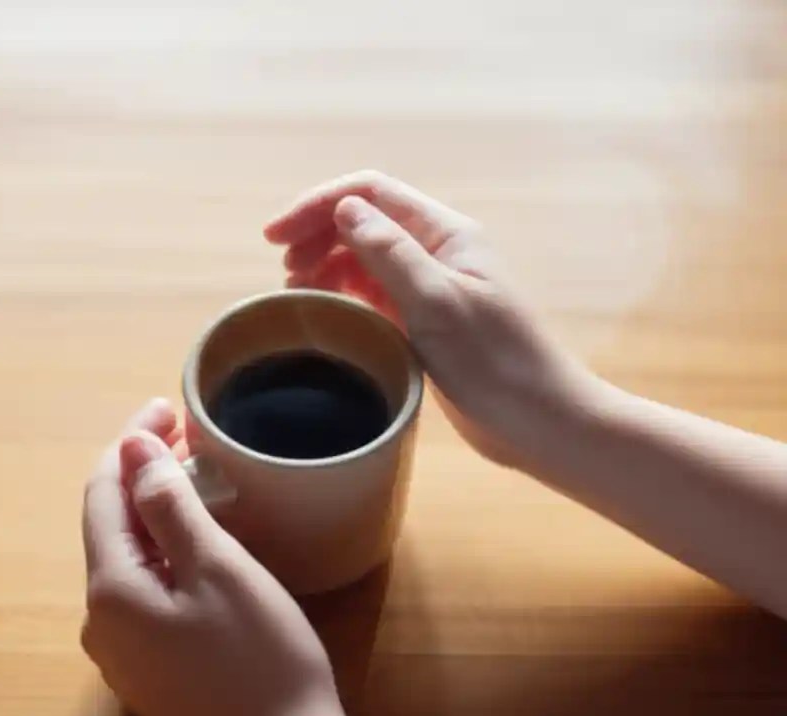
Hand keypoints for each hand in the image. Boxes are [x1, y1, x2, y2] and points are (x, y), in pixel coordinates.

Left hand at [81, 399, 344, 715]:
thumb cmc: (260, 660)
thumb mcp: (217, 570)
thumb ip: (169, 506)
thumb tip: (133, 447)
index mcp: (108, 590)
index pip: (103, 492)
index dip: (132, 442)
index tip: (169, 407)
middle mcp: (100, 621)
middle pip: (109, 524)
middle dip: (143, 472)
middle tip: (189, 433)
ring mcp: (121, 649)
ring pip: (127, 557)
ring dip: (156, 510)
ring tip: (198, 474)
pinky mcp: (149, 665)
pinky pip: (144, 589)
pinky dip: (165, 551)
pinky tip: (197, 536)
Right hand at [265, 171, 594, 469]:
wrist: (539, 422)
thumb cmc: (495, 362)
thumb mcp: (436, 302)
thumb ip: (388, 252)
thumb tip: (344, 209)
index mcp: (446, 233)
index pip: (371, 194)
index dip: (319, 205)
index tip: (275, 236)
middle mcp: (436, 252)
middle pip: (364, 222)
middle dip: (317, 235)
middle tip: (284, 270)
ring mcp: (429, 288)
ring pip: (363, 260)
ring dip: (325, 266)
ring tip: (295, 292)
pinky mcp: (424, 323)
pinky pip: (372, 295)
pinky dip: (342, 296)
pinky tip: (324, 313)